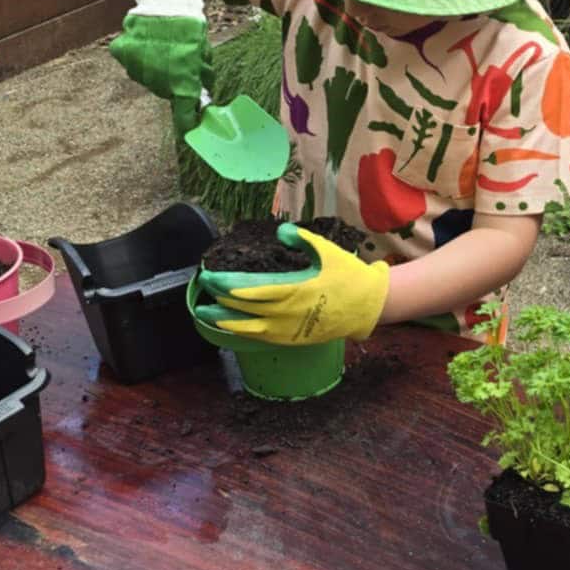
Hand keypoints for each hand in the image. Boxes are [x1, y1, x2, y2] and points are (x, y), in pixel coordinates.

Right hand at [110, 0, 211, 138]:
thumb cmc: (188, 26)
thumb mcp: (202, 52)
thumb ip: (201, 75)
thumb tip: (203, 92)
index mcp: (181, 81)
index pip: (184, 114)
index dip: (186, 125)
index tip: (188, 133)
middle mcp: (158, 79)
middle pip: (165, 92)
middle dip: (172, 83)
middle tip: (176, 63)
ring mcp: (137, 67)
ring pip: (147, 79)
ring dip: (154, 70)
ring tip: (161, 49)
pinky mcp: (123, 54)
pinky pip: (131, 63)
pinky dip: (138, 56)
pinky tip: (146, 42)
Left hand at [197, 223, 389, 345]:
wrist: (367, 306)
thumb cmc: (347, 276)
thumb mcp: (327, 252)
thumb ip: (302, 239)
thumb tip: (281, 230)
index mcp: (294, 291)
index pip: (252, 291)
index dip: (228, 286)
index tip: (211, 278)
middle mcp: (287, 314)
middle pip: (245, 310)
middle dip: (220, 300)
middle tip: (202, 290)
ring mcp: (290, 330)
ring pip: (250, 329)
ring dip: (226, 322)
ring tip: (206, 315)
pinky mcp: (294, 339)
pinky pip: (263, 338)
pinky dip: (244, 333)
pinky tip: (233, 328)